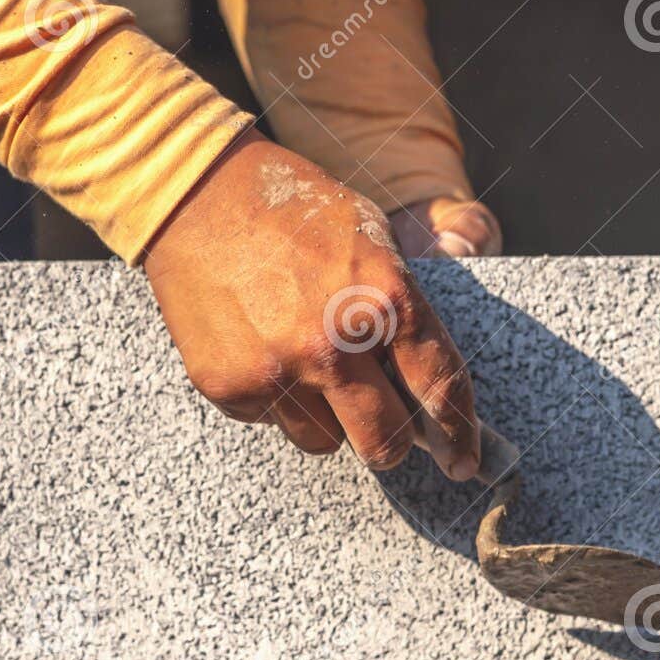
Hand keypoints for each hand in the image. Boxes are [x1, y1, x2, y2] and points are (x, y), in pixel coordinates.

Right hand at [143, 133, 483, 480]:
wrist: (196, 195)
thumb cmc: (293, 211)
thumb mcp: (370, 239)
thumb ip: (400, 311)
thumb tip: (421, 387)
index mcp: (383, 297)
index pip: (439, 387)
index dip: (458, 434)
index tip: (463, 464)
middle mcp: (332, 343)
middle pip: (383, 442)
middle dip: (389, 443)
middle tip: (383, 432)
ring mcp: (276, 370)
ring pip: (324, 439)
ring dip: (324, 415)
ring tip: (300, 359)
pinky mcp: (230, 386)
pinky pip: (270, 420)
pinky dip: (274, 396)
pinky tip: (260, 347)